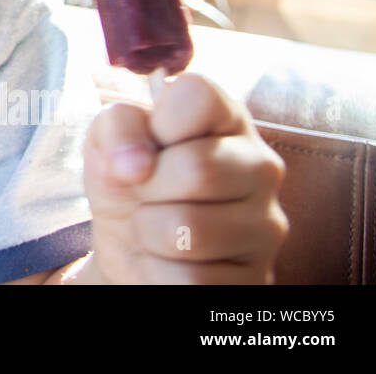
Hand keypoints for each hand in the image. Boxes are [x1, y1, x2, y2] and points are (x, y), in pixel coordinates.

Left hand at [83, 73, 288, 282]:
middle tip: (143, 193)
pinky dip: (158, 274)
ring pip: (190, 231)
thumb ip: (118, 127)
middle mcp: (259, 166)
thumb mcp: (108, 143)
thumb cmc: (128, 183)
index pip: (199, 95)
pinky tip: (168, 262)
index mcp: (225, 118)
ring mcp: (266, 226)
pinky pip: (191, 280)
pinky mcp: (256, 279)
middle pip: (197, 168)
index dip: (155, 123)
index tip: (144, 146)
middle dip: (145, 187)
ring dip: (148, 233)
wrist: (132, 250)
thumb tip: (134, 164)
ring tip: (155, 228)